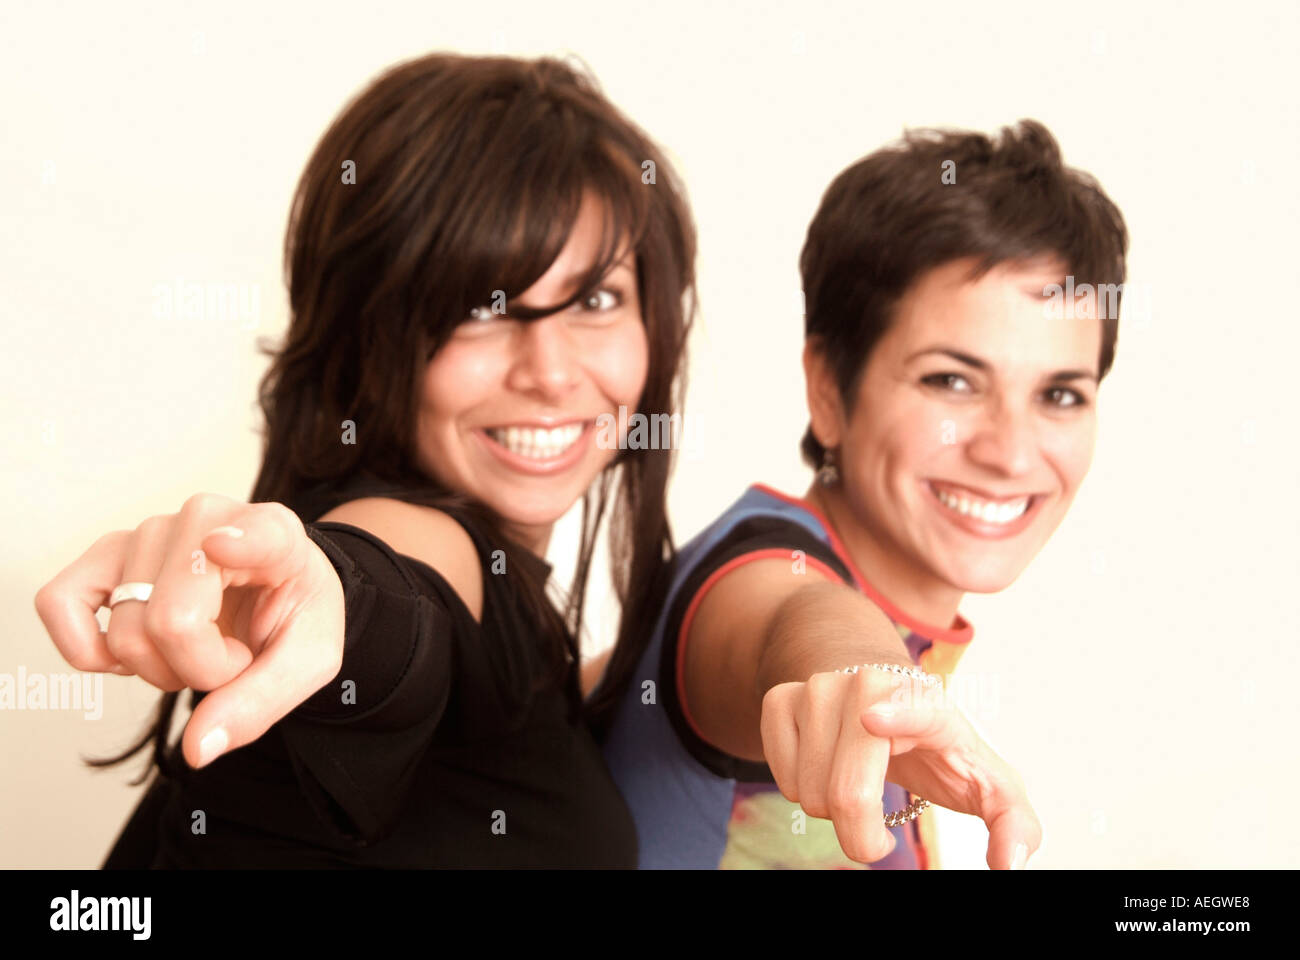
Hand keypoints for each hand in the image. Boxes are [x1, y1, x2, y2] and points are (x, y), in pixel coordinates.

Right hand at [34, 493, 344, 767]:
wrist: (276, 591)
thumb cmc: (292, 614)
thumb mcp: (310, 661)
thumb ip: (261, 702)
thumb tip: (198, 746)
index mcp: (276, 535)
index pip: (256, 533)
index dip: (240, 543)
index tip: (221, 547)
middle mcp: (207, 519)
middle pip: (171, 625)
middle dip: (200, 672)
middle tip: (231, 657)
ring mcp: (151, 531)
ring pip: (125, 634)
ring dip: (159, 669)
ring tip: (195, 647)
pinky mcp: (108, 554)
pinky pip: (60, 603)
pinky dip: (88, 649)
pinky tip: (131, 653)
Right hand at [760, 668, 1040, 868]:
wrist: (884, 698)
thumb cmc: (940, 749)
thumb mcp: (988, 784)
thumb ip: (1015, 826)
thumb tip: (1008, 866)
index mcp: (928, 703)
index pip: (913, 708)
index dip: (896, 716)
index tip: (874, 720)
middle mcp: (870, 683)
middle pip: (848, 792)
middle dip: (860, 837)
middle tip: (877, 842)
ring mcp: (820, 687)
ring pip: (808, 789)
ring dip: (830, 810)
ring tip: (857, 788)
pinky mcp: (783, 697)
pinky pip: (780, 774)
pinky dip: (800, 790)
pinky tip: (825, 771)